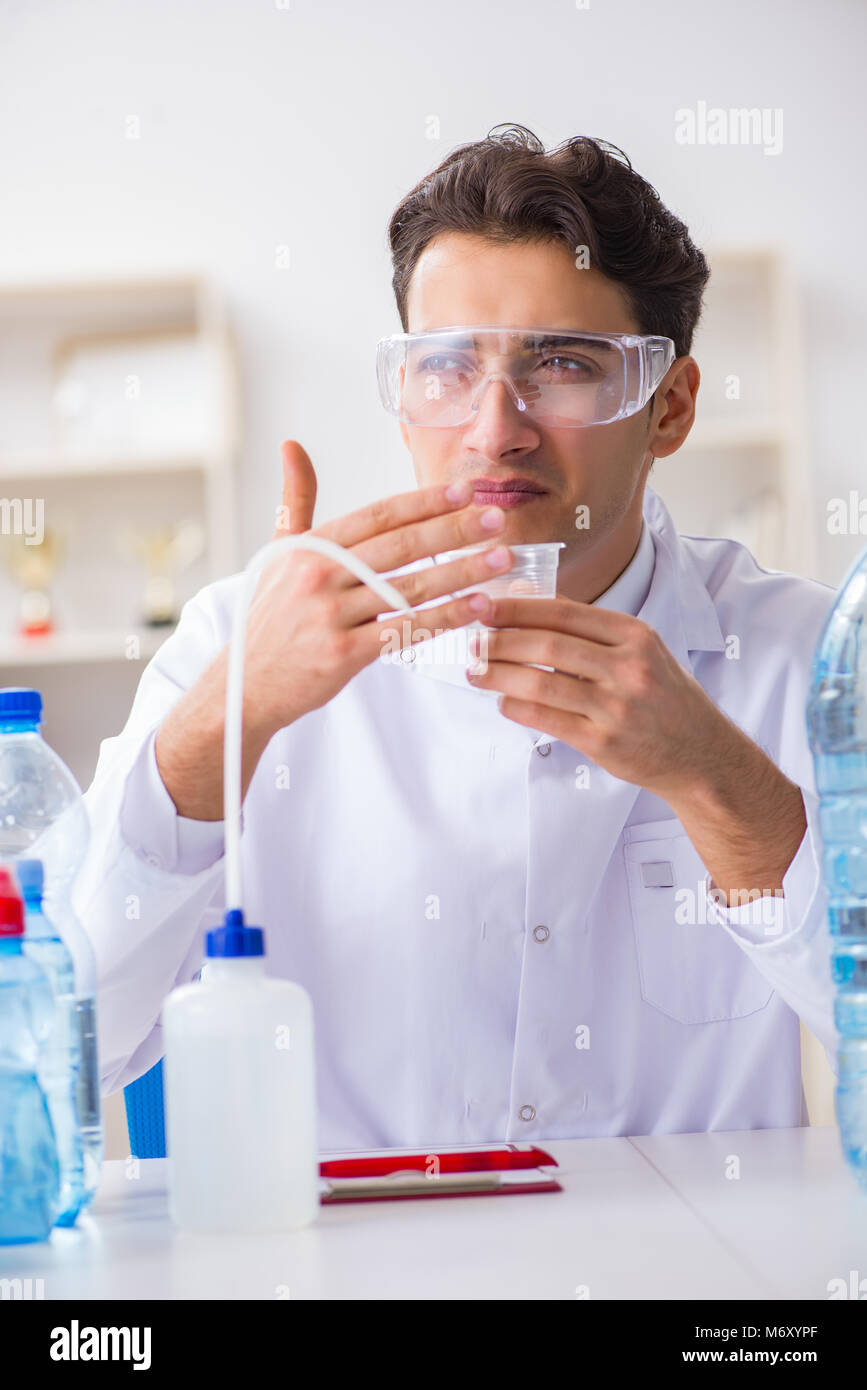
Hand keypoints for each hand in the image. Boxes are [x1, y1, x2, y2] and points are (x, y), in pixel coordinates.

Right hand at [243, 440, 516, 736]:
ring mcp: (331, 616)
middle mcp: (320, 577)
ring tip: (501, 560)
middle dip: (455, 530)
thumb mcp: (278, 555)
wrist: (244, 684)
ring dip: (462, 572)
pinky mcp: (343, 654)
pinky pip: (405, 632)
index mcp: (310, 548)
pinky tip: (477, 607)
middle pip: (401, 546)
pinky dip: (445, 618)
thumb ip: (296, 501)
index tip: (465, 491)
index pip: (378, 516)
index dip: (424, 502)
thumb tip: (292, 446)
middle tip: (497, 519)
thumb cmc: (269, 617)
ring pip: (410, 588)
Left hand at [465, 596, 739, 798]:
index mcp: (635, 636)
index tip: (486, 607)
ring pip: (541, 683)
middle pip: (548, 645)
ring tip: (474, 671)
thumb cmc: (664, 698)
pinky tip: (502, 702)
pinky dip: (517, 709)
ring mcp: (617, 707)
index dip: (519, 608)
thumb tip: (529, 604)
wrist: (701, 754)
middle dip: (501, 641)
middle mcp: (629, 668)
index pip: (565, 612)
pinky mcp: (605, 743)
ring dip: (498, 676)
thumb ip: (592, 631)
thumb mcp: (642, 651)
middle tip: (472, 640)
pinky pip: (548, 721)